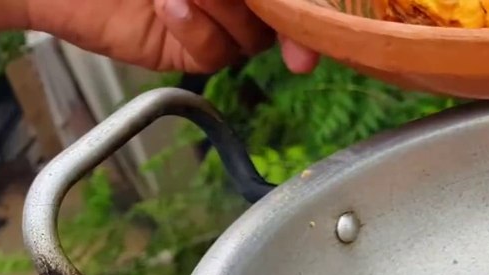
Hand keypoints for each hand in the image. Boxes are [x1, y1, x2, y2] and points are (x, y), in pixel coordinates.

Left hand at [20, 0, 318, 73]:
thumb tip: (271, 6)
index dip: (311, 8)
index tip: (319, 25)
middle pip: (281, 15)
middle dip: (280, 18)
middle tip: (276, 26)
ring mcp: (212, 21)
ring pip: (252, 38)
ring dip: (225, 12)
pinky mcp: (184, 49)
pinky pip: (215, 54)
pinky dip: (198, 31)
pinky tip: (169, 6)